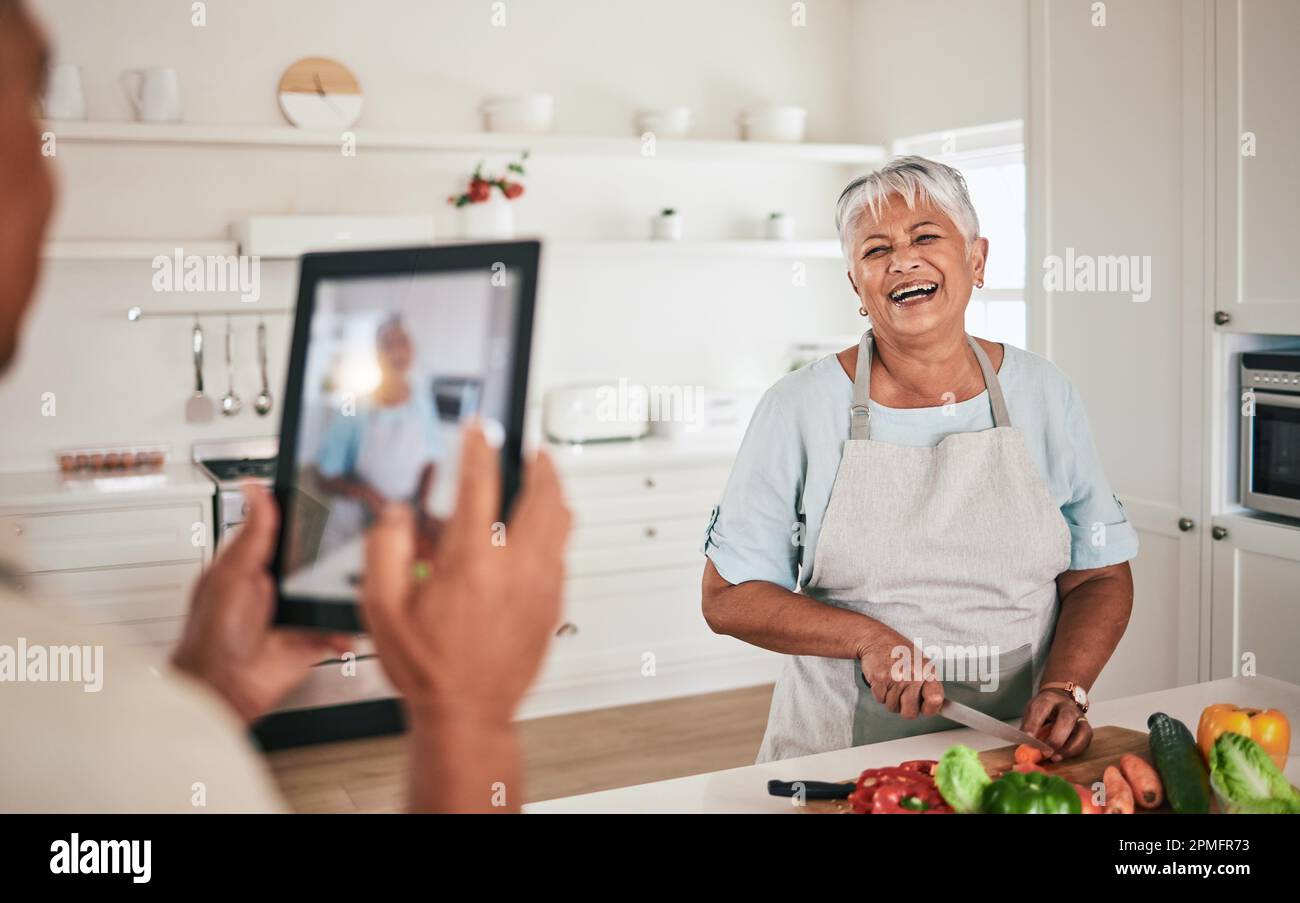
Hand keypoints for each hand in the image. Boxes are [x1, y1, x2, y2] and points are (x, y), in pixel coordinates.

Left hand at [172, 484, 353, 722]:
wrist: (224, 687)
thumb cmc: (212, 633)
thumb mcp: (233, 574)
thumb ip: (252, 534)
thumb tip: (256, 489)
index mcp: (254, 564)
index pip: (285, 531)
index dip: (307, 517)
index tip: (333, 501)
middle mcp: (277, 586)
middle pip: (315, 560)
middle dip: (335, 556)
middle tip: (355, 546)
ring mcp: (296, 612)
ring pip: (330, 592)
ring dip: (345, 592)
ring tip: (360, 583)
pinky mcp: (311, 637)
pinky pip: (338, 627)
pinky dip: (346, 626)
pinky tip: (346, 623)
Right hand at [361, 422, 571, 725]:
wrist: (468, 712)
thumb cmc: (429, 667)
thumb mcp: (382, 609)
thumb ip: (384, 551)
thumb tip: (397, 516)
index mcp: (471, 560)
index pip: (480, 483)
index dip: (480, 446)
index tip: (480, 430)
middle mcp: (514, 566)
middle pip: (541, 493)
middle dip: (538, 462)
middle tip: (531, 449)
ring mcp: (541, 584)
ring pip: (563, 520)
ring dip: (555, 491)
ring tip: (546, 478)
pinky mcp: (554, 603)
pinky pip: (564, 552)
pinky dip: (557, 529)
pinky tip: (544, 531)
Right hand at [856, 628, 943, 718]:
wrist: (877, 638)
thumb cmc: (899, 650)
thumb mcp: (922, 662)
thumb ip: (929, 684)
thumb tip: (937, 703)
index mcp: (927, 672)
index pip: (935, 700)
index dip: (930, 709)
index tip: (927, 710)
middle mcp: (913, 676)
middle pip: (910, 712)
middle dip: (905, 708)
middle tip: (903, 696)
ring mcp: (896, 678)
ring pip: (892, 707)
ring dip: (890, 699)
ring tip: (892, 684)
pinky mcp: (880, 679)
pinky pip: (880, 699)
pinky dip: (879, 693)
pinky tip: (883, 681)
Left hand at [1020, 689, 1091, 761]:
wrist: (1060, 699)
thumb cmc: (1044, 709)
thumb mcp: (1031, 711)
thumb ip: (1028, 726)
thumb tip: (1024, 746)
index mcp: (1049, 699)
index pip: (1041, 709)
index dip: (1034, 724)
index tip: (1028, 738)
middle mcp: (1067, 705)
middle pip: (1066, 718)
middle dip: (1056, 738)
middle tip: (1045, 752)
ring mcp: (1079, 716)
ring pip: (1081, 730)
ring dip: (1068, 747)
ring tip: (1055, 758)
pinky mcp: (1086, 727)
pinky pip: (1085, 740)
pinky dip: (1075, 750)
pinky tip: (1063, 756)